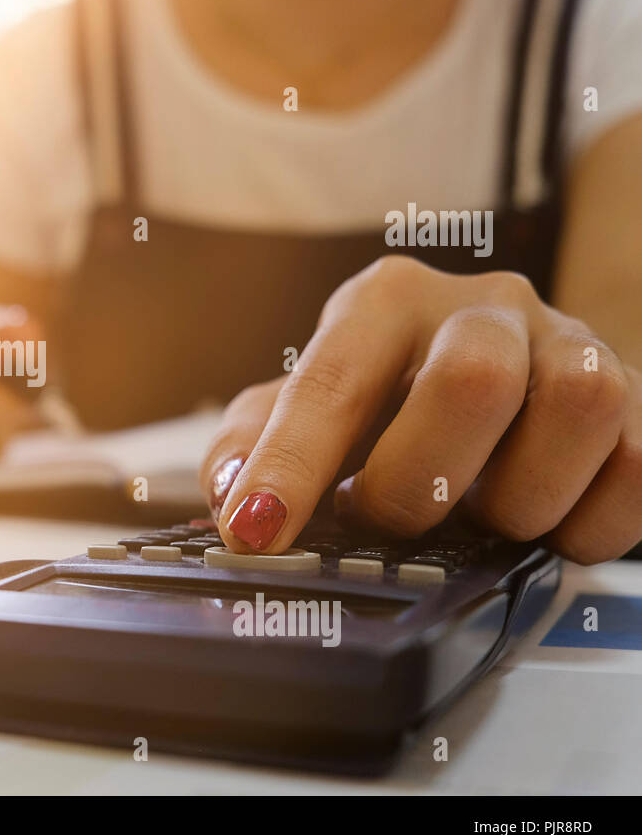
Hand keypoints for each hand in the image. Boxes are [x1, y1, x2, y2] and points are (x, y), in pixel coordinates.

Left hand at [200, 256, 641, 564]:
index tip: (258, 532)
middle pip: (473, 379)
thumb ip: (250, 443)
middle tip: (390, 517)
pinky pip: (640, 467)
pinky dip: (588, 523)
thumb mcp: (298, 411)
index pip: (334, 380)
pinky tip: (545, 526)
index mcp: (387, 301)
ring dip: (518, 497)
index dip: (291, 463)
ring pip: (579, 405)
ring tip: (480, 516)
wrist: (501, 376)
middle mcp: (483, 308)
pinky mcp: (638, 403)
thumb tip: (234, 490)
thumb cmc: (384, 400)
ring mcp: (571, 346)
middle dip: (418, 482)